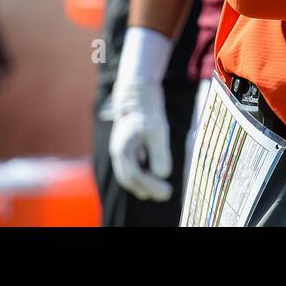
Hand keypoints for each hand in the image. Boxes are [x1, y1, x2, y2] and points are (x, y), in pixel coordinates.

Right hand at [108, 79, 172, 201]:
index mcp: (122, 149)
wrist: (137, 91)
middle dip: (147, 188)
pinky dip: (141, 174)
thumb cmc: (148, 109)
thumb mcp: (157, 129)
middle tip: (166, 194)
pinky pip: (130, 165)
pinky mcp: (126, 145)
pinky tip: (153, 175)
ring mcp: (120, 148)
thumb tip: (162, 174)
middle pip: (129, 178)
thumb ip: (159, 153)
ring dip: (143, 184)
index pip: (134, 176)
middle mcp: (118, 151)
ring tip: (159, 190)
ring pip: (128, 173)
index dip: (151, 186)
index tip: (167, 191)